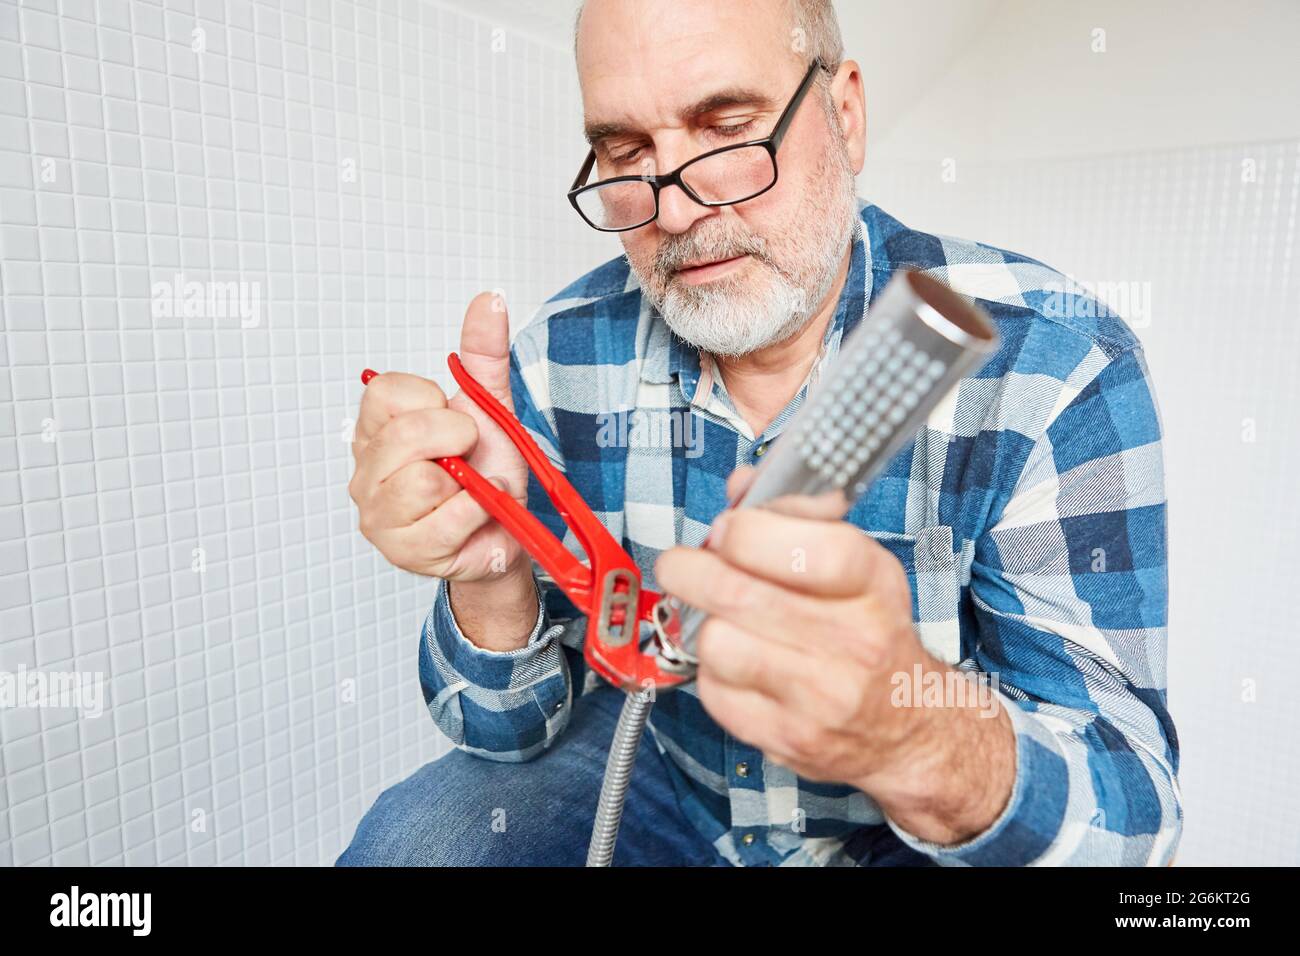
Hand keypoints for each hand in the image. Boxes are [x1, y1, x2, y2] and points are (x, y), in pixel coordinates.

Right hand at [349, 292, 530, 581]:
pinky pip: (447, 518)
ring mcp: (377, 514)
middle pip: (406, 435)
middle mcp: (365, 470)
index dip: (434, 403)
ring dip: (470, 483)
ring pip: (423, 480)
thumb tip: (489, 298)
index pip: (385, 392)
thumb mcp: (486, 407)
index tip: (454, 422)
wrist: (507, 532)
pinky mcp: (402, 550)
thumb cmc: (486, 471)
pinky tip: (478, 516)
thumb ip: (482, 354)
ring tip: (472, 491)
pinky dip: (478, 512)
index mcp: (375, 429)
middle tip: (469, 456)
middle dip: (458, 440)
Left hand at [654, 467, 1014, 841]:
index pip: (803, 549)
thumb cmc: (872, 631)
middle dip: (689, 569)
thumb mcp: (858, 562)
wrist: (908, 723)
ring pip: (717, 644)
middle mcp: (854, 642)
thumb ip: (797, 517)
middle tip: (679, 564)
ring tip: (721, 620)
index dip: (746, 532)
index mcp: (872, 585)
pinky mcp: (789, 738)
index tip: (725, 528)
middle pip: (738, 594)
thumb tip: (741, 487)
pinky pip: (714, 693)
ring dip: (705, 625)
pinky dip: (712, 674)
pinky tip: (736, 665)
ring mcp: (821, 697)